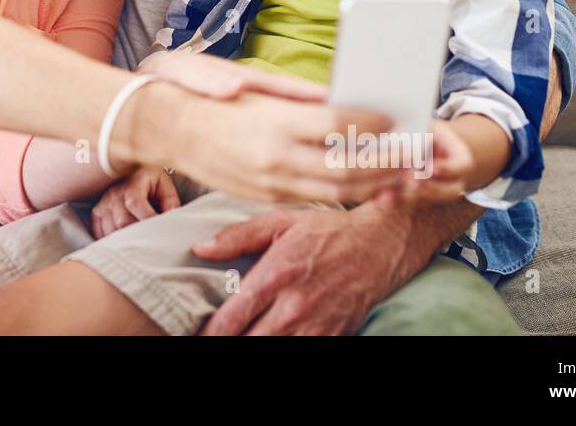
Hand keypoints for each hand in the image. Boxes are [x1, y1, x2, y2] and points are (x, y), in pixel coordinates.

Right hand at [90, 166, 179, 238]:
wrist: (136, 176)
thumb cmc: (154, 186)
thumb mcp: (166, 188)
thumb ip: (170, 204)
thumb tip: (171, 222)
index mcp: (134, 182)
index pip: (134, 202)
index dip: (147, 219)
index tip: (159, 231)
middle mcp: (115, 191)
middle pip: (122, 220)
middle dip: (138, 233)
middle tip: (151, 241)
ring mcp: (104, 202)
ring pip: (110, 229)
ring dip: (125, 239)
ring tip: (139, 242)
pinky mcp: (97, 212)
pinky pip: (99, 232)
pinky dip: (111, 240)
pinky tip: (124, 241)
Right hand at [137, 51, 408, 204]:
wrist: (157, 129)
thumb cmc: (197, 93)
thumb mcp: (241, 75)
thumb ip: (289, 88)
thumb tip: (332, 93)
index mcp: (270, 123)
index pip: (336, 125)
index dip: (371, 123)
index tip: (394, 116)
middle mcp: (272, 158)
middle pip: (346, 166)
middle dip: (387, 162)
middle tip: (417, 152)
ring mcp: (268, 183)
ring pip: (334, 190)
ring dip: (373, 184)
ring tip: (403, 173)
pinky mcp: (262, 196)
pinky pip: (313, 197)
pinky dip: (344, 193)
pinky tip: (364, 183)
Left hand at [194, 204, 405, 334]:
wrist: (379, 246)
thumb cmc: (326, 232)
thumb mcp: (280, 221)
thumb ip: (237, 236)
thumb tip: (200, 249)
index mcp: (276, 276)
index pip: (231, 318)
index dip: (210, 333)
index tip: (196, 334)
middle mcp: (294, 307)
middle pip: (249, 341)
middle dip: (227, 341)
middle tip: (213, 337)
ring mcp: (315, 327)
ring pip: (273, 350)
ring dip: (254, 343)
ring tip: (240, 336)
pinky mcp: (332, 337)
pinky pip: (301, 353)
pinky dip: (282, 348)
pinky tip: (271, 336)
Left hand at [374, 119, 475, 207]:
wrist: (413, 139)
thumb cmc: (421, 128)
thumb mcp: (423, 126)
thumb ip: (420, 134)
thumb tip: (408, 143)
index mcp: (460, 158)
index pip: (462, 166)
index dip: (448, 169)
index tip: (431, 168)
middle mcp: (453, 179)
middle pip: (450, 191)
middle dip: (431, 189)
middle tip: (412, 183)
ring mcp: (436, 192)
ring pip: (428, 201)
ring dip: (410, 198)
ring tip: (392, 193)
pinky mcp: (416, 199)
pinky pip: (409, 205)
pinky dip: (395, 201)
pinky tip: (382, 197)